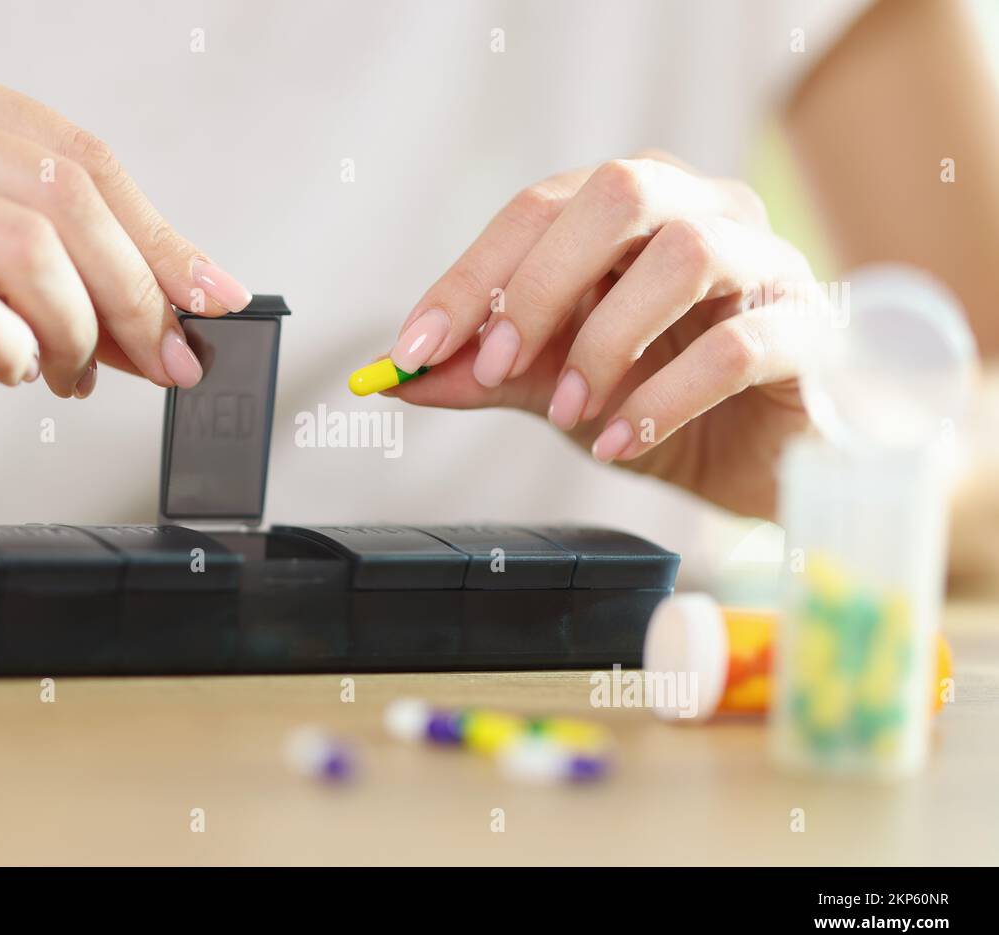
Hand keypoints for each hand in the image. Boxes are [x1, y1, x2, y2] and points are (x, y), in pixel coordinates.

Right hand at [0, 42, 250, 407]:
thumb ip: (56, 280)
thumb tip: (164, 326)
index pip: (84, 158)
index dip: (161, 236)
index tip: (214, 298)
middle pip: (67, 197)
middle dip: (134, 292)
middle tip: (162, 359)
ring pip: (24, 246)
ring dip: (75, 330)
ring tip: (70, 373)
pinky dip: (7, 345)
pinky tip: (12, 367)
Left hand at [384, 152, 824, 517]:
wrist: (760, 463)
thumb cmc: (663, 403)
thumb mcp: (557, 386)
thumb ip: (486, 372)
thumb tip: (398, 377)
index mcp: (635, 211)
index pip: (541, 209)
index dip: (472, 277)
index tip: (414, 350)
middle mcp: (706, 212)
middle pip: (619, 195)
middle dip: (540, 286)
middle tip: (500, 368)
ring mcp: (768, 264)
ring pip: (687, 254)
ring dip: (605, 341)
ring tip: (572, 415)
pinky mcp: (811, 330)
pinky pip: (739, 344)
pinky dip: (664, 398)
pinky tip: (622, 442)